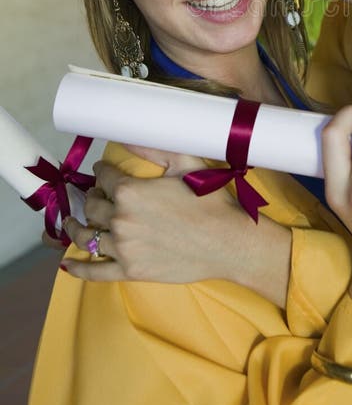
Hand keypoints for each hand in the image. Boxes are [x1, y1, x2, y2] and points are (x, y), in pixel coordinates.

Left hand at [61, 159, 291, 305]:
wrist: (229, 242)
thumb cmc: (211, 200)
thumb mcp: (185, 162)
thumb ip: (153, 146)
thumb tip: (126, 133)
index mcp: (130, 191)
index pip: (104, 177)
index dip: (103, 172)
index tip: (104, 172)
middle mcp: (120, 219)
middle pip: (92, 206)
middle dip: (92, 197)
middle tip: (96, 195)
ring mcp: (123, 248)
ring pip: (86, 237)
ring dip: (76, 227)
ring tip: (72, 223)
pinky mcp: (130, 271)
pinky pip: (94, 272)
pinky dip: (78, 269)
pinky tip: (68, 265)